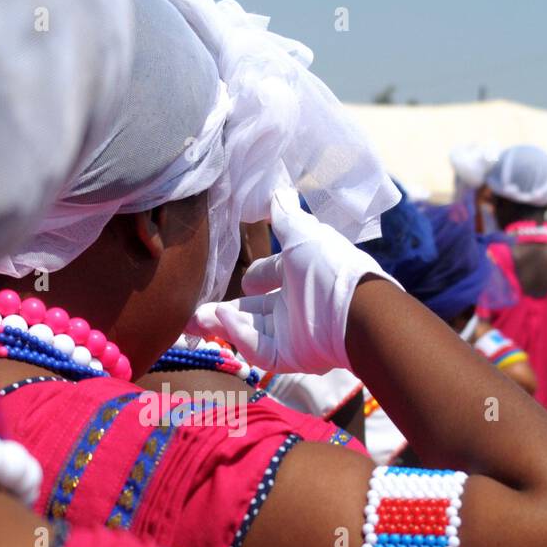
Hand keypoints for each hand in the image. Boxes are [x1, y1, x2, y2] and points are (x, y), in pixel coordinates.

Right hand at [187, 188, 396, 373]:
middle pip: (251, 311)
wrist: (354, 308)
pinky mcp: (289, 357)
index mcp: (298, 276)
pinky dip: (241, 336)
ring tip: (194, 321)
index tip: (243, 280)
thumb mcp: (302, 233)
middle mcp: (294, 306)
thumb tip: (277, 189)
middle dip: (220, 311)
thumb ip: (285, 215)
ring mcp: (291, 334)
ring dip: (222, 325)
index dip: (255, 277)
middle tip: (192, 314)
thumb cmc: (327, 266)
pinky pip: (259, 349)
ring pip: (248, 331)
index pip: (270, 278)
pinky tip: (225, 320)